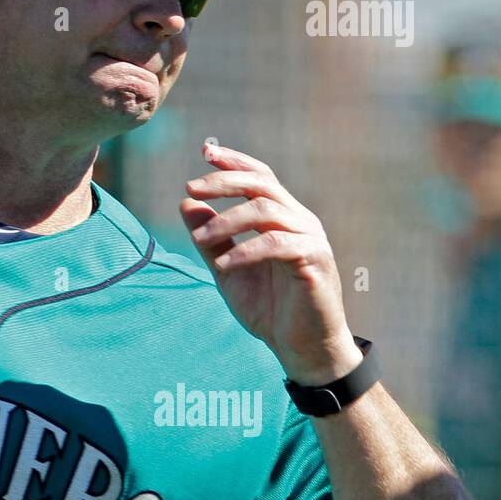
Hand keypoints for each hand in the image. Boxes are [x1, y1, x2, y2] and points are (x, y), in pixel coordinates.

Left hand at [179, 142, 359, 384]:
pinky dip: (245, 251)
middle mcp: (299, 221)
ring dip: (226, 221)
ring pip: (265, 210)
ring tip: (198, 240)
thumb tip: (186, 203)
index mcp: (281, 218)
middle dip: (223, 181)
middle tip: (190, 189)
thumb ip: (210, 238)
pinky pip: (276, 244)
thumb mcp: (227, 270)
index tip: (205, 150)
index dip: (233, 161)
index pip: (259, 177)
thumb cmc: (269, 309)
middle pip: (261, 184)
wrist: (301, 349)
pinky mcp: (315, 261)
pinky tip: (224, 264)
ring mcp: (310, 239)